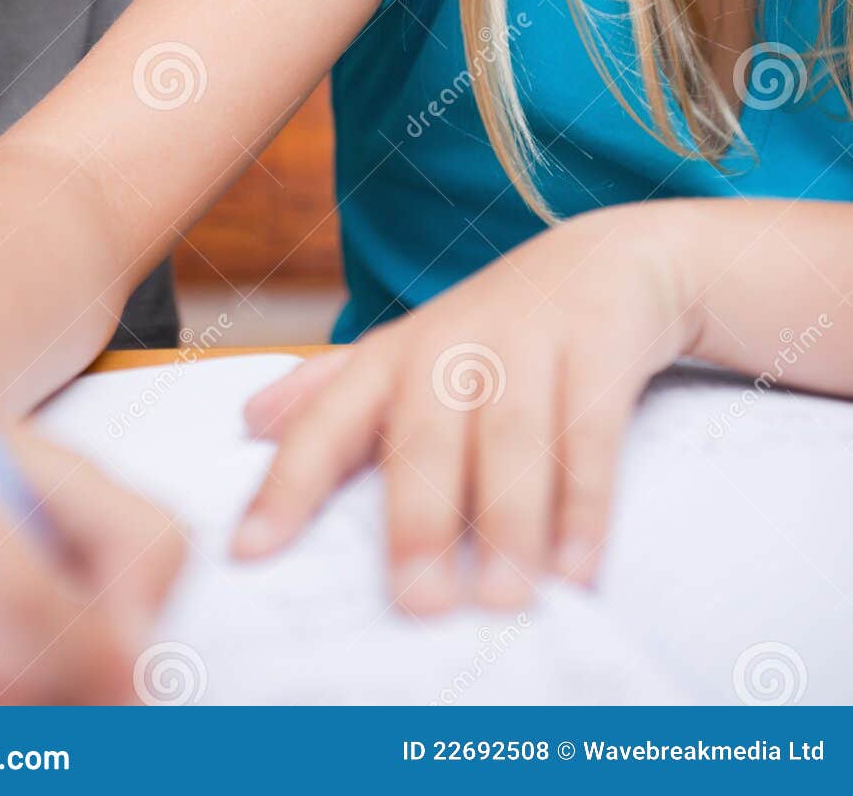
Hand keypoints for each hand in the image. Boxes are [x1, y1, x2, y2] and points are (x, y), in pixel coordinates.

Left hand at [232, 203, 697, 612]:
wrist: (611, 257)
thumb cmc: (498, 329)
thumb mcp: (413, 350)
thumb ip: (335, 388)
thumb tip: (249, 421)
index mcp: (394, 354)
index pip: (328, 420)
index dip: (288, 484)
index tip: (251, 550)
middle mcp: (452, 342)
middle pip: (425, 432)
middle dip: (418, 518)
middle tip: (419, 603)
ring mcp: (528, 338)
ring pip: (512, 435)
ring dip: (508, 521)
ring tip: (503, 601)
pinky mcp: (599, 343)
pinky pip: (590, 429)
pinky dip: (585, 502)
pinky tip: (576, 569)